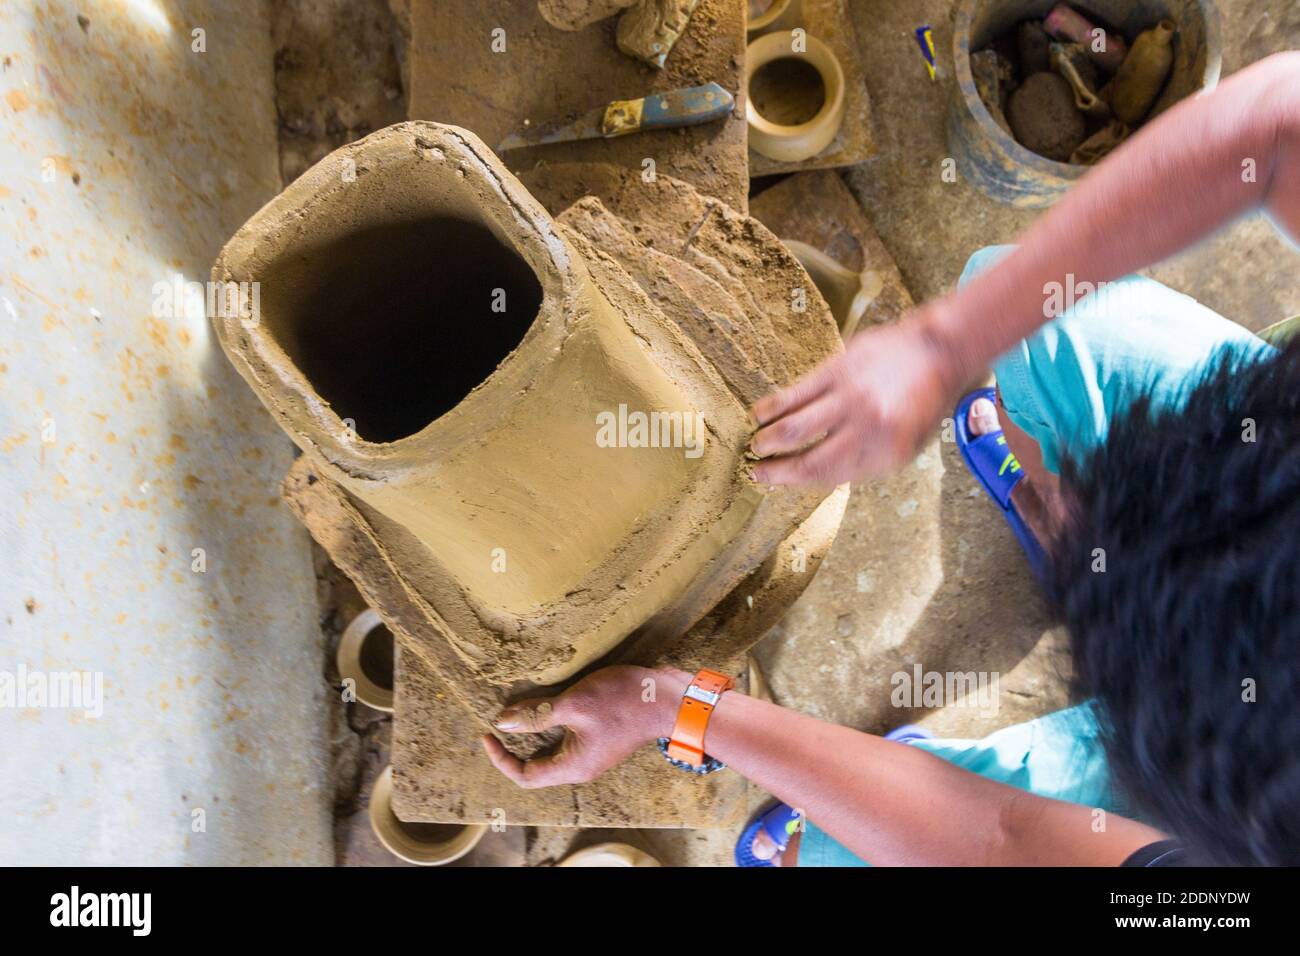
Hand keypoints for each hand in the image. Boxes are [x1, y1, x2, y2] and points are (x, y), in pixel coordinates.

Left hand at [481, 666, 687, 788]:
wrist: (668, 699)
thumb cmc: (622, 701)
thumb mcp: (574, 704)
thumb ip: (537, 715)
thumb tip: (502, 722)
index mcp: (572, 766)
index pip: (525, 775)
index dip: (501, 758)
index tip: (487, 733)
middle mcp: (580, 767)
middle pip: (535, 767)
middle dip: (514, 745)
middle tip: (499, 719)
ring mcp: (591, 754)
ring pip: (550, 752)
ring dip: (532, 733)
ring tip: (518, 709)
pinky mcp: (598, 740)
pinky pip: (564, 740)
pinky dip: (549, 727)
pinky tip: (545, 704)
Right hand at [750, 305, 960, 485]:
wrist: (939, 351)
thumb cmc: (924, 401)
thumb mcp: (907, 443)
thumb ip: (866, 459)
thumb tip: (822, 472)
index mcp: (887, 454)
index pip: (828, 477)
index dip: (795, 482)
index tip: (774, 482)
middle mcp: (867, 430)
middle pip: (808, 459)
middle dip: (776, 470)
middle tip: (755, 470)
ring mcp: (850, 399)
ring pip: (795, 428)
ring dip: (768, 440)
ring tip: (755, 445)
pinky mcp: (838, 371)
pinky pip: (796, 394)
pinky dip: (773, 406)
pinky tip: (759, 413)